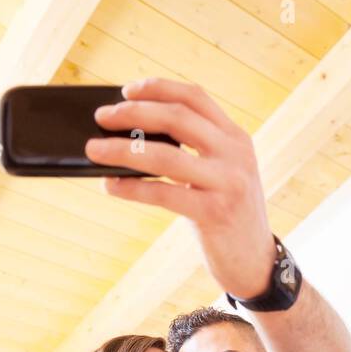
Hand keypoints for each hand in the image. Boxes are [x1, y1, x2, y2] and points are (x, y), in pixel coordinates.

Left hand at [85, 78, 275, 300]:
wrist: (256, 263)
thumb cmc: (228, 217)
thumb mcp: (220, 176)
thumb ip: (193, 153)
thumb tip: (134, 135)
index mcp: (236, 138)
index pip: (195, 97)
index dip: (159, 88)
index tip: (127, 90)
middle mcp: (235, 154)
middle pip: (178, 117)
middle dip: (134, 113)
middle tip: (102, 116)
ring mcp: (227, 182)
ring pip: (166, 155)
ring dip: (122, 150)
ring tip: (94, 150)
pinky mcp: (214, 212)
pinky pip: (163, 193)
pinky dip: (132, 188)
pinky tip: (111, 186)